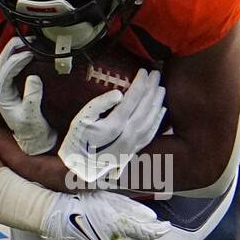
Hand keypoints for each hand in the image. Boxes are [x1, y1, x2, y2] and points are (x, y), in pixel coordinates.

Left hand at [0, 37, 56, 155]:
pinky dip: (22, 56)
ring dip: (17, 49)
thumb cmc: (32, 130)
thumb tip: (33, 77)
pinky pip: (15, 66)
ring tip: (30, 40)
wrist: (35, 140)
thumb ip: (32, 97)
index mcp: (1, 95)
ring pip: (7, 62)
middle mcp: (1, 88)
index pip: (6, 71)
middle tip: (28, 38)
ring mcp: (7, 86)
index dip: (17, 60)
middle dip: (13, 48)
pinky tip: (31, 50)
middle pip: (2, 61)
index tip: (30, 53)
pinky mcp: (15, 86)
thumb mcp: (32, 114)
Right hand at [41, 191, 169, 239]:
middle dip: (153, 239)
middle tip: (157, 232)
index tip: (166, 226)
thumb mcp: (109, 199)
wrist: (57, 217)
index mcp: (120, 226)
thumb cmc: (82, 203)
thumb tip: (152, 218)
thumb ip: (133, 209)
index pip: (149, 232)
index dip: (161, 230)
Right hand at [59, 68, 165, 185]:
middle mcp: (127, 134)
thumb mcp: (81, 119)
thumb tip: (119, 94)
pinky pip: (151, 133)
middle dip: (151, 89)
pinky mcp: (134, 150)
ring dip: (157, 102)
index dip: (140, 83)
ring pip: (151, 120)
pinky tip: (161, 110)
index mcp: (115, 124)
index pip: (133, 99)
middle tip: (156, 74)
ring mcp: (133, 144)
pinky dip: (158, 120)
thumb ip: (99, 104)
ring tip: (161, 88)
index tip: (144, 71)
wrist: (79, 168)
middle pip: (144, 107)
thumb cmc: (77, 140)